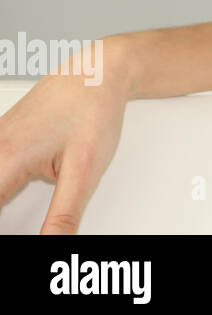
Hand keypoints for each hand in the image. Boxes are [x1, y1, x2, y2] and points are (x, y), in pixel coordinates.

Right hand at [0, 42, 130, 232]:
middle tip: (46, 191)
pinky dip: (4, 184)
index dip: (2, 230)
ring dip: (4, 196)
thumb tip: (53, 244)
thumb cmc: (94, 110)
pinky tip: (14, 190)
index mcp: (5, 160)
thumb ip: (64, 214)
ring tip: (49, 178)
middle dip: (4, 209)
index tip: (19, 233)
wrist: (99, 70)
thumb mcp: (85, 170)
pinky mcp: (3, 138)